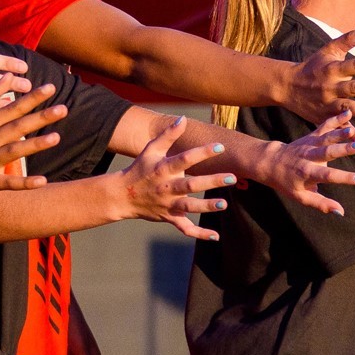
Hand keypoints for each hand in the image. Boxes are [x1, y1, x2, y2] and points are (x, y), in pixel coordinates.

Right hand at [0, 79, 68, 192]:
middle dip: (40, 118)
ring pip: (13, 152)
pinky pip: (8, 183)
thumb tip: (8, 76)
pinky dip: (25, 183)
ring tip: (56, 138)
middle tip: (64, 109)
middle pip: (17, 127)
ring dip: (35, 145)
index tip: (51, 88)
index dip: (32, 98)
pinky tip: (43, 181)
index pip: (12, 108)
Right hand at [114, 118, 236, 239]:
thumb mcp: (151, 150)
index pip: (184, 159)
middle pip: (191, 185)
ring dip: (206, 207)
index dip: (202, 153)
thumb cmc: (140, 169)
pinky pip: (185, 228)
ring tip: (224, 204)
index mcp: (163, 169)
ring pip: (189, 207)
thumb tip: (183, 118)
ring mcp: (168, 204)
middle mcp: (166, 187)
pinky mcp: (169, 217)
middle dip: (212, 181)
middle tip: (232, 177)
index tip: (220, 147)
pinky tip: (216, 237)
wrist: (122, 196)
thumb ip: (168, 134)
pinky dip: (199, 233)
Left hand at [250, 112, 354, 214]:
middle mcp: (309, 157)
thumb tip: (341, 212)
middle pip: (328, 152)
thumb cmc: (287, 183)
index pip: (328, 176)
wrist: (271, 162)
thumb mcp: (301, 197)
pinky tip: (348, 114)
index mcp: (307, 173)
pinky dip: (336, 119)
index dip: (344, 177)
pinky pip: (324, 126)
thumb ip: (321, 204)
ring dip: (341, 133)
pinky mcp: (311, 135)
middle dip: (344, 149)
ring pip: (327, 137)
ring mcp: (310, 144)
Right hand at [286, 30, 354, 122]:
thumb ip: (349, 39)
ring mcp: (327, 103)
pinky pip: (337, 125)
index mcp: (333, 69)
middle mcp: (331, 86)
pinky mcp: (324, 117)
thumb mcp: (328, 50)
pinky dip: (347, 131)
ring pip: (346, 108)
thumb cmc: (313, 66)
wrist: (287, 86)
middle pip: (353, 87)